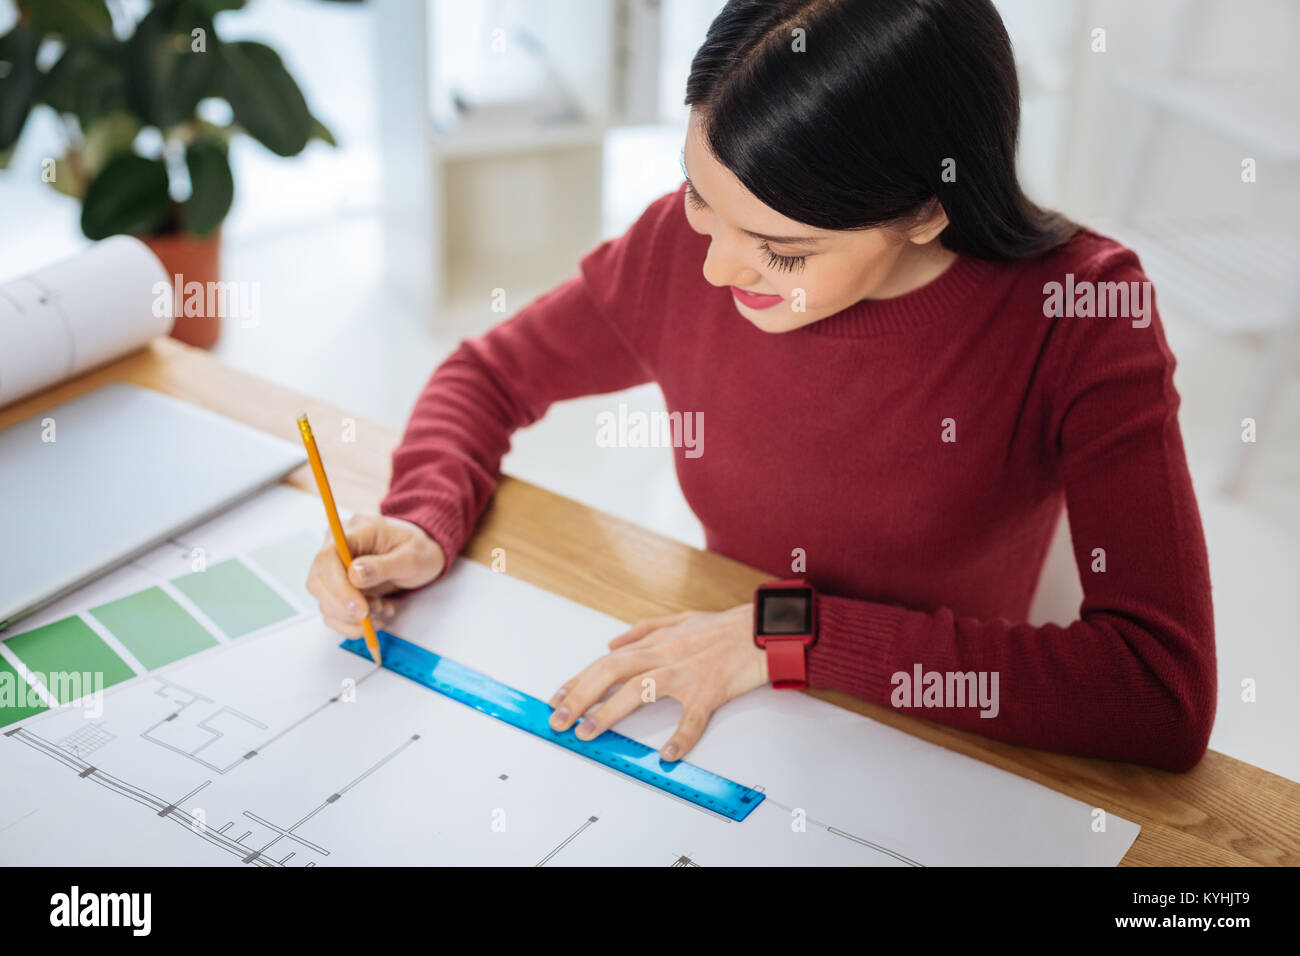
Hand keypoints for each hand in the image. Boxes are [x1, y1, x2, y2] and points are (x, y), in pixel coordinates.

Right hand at [306, 513, 445, 637]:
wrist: (421, 553)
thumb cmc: (418, 549)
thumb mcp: (411, 557)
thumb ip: (382, 566)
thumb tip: (354, 575)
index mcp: (352, 532)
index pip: (327, 558)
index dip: (339, 587)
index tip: (361, 609)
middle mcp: (335, 548)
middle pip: (317, 583)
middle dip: (345, 608)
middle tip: (373, 614)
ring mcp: (333, 570)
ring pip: (324, 602)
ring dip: (352, 618)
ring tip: (383, 611)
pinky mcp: (338, 588)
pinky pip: (333, 613)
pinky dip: (354, 624)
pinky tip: (378, 615)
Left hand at [546, 604, 768, 761]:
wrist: (764, 630)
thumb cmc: (725, 628)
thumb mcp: (680, 619)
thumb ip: (644, 630)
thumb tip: (612, 641)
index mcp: (657, 642)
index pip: (606, 661)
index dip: (578, 680)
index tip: (555, 699)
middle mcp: (665, 654)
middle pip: (612, 671)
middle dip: (580, 695)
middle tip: (559, 720)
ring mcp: (687, 671)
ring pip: (641, 688)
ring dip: (611, 710)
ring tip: (590, 731)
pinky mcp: (711, 689)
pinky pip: (693, 716)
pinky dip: (681, 736)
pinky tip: (668, 753)